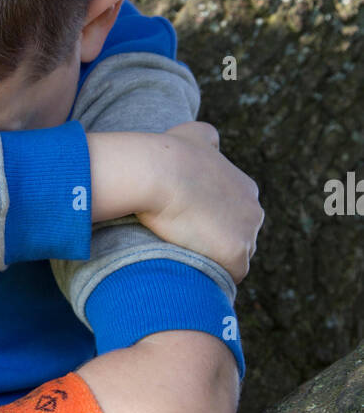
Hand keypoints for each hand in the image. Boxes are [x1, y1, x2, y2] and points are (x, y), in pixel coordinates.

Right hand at [136, 122, 263, 281]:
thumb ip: (206, 139)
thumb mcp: (192, 134)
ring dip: (214, 262)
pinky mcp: (236, 254)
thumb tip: (210, 141)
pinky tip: (191, 272)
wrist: (158, 173)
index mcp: (246, 189)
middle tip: (183, 246)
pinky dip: (212, 278)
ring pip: (234, 259)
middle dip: (215, 245)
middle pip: (238, 240)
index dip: (210, 226)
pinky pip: (228, 276)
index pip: (234, 218)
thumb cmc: (169, 154)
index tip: (187, 228)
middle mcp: (254, 211)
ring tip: (185, 261)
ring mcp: (248, 233)